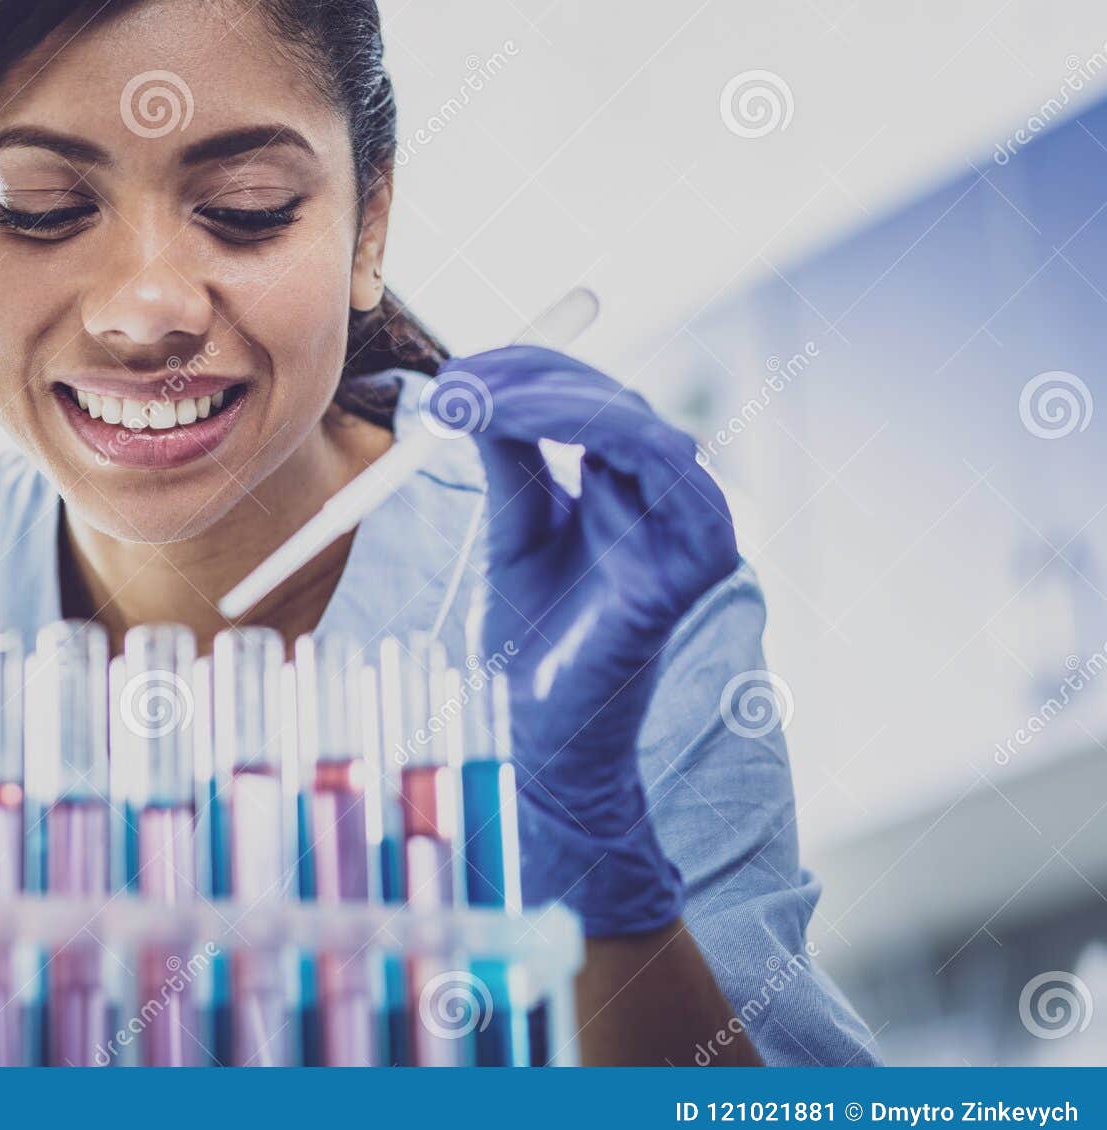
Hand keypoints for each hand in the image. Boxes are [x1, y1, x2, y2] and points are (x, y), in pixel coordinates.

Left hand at [423, 345, 738, 934]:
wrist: (538, 734)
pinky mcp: (697, 559)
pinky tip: (517, 424)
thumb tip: (477, 383)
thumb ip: (512, 460)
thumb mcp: (513, 530)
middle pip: (615, 402)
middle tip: (456, 381)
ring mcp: (694, 529)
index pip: (593, 403)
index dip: (531, 373)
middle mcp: (672, 503)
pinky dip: (590, 428)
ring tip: (472, 402)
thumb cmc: (529, 643)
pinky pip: (659, 464)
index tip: (457, 371)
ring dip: (549, 398)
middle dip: (531, 378)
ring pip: (635, 423)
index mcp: (632, 494)